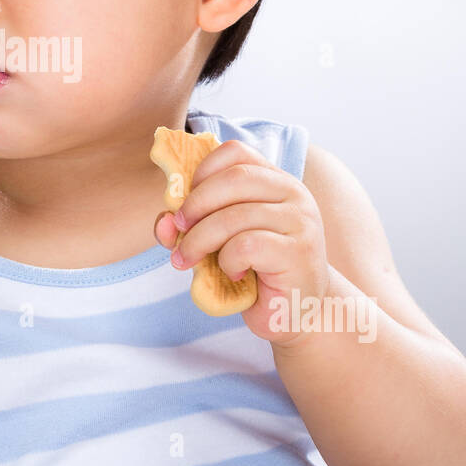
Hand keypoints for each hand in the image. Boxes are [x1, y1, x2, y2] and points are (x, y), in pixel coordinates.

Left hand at [154, 138, 329, 348]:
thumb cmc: (256, 272)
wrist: (298, 313)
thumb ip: (190, 225)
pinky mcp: (298, 253)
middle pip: (234, 178)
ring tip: (190, 260)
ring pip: (235, 216)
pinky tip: (234, 274)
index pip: (235, 152)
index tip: (186, 202)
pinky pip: (246, 246)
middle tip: (179, 231)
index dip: (202, 172)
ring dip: (200, 240)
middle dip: (195, 205)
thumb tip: (165, 221)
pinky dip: (227, 261)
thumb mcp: (217, 242)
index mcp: (275, 181)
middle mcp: (294, 193)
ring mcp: (300, 222)